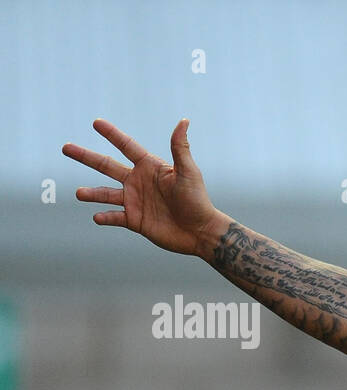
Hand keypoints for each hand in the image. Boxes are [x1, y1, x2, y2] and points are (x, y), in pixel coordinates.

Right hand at [63, 118, 221, 256]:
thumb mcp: (188, 172)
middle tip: (66, 147)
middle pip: (106, 166)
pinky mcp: (135, 220)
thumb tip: (183, 120)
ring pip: (106, 194)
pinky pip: (115, 217)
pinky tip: (97, 217)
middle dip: (86, 157)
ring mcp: (135, 201)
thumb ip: (180, 148)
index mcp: (149, 167)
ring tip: (79, 193)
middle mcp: (138, 182)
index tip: (96, 123)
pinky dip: (105, 217)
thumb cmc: (197, 199)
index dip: (112, 134)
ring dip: (92, 193)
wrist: (200, 231)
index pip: (126, 146)